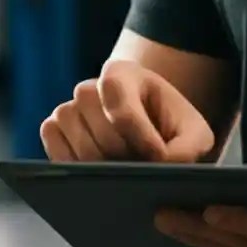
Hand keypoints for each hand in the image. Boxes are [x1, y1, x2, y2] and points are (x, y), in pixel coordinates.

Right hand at [40, 60, 214, 162]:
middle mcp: (90, 87)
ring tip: (119, 169)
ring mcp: (68, 108)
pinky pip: (53, 144)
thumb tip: (162, 162)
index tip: (157, 156)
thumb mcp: (193, 133)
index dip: (140, 135)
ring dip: (97, 159)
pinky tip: (96, 173)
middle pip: (95, 120)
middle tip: (138, 165)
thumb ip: (187, 146)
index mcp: (123, 73)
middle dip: (120, 150)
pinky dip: (73, 162)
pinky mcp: (53, 129)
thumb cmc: (171, 129)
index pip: (121, 102)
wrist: (149, 134)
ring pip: (73, 133)